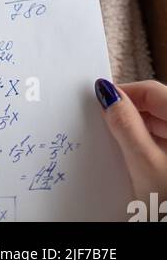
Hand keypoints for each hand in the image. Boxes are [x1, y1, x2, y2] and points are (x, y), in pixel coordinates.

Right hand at [96, 78, 166, 208]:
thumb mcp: (145, 164)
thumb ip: (124, 125)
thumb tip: (108, 96)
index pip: (151, 91)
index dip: (124, 93)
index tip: (100, 101)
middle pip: (157, 110)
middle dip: (129, 115)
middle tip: (104, 127)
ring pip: (161, 130)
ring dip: (138, 135)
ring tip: (119, 151)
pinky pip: (165, 148)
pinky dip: (150, 151)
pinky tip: (136, 167)